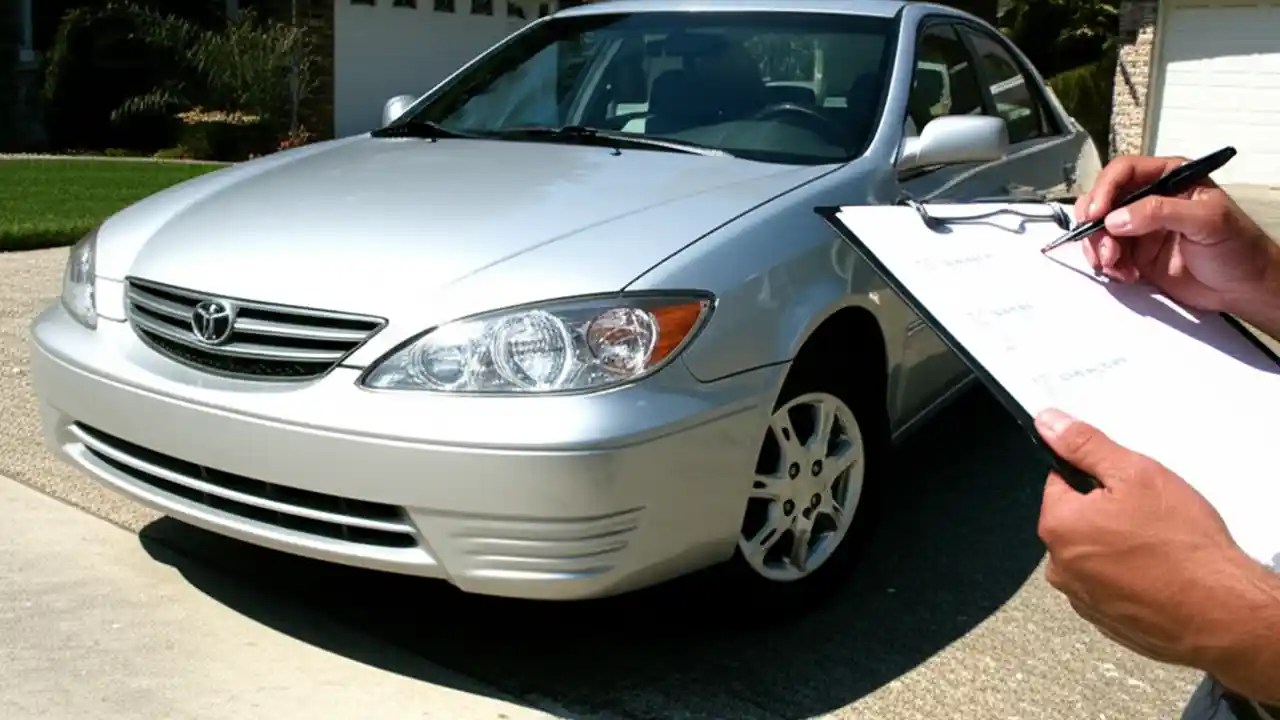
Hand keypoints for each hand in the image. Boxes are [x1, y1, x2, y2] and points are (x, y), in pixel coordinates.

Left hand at [1033, 408, 1261, 668]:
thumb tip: (1049, 423)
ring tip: (1158, 548)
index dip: (1094, 478)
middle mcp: (1061, 567)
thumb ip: (1085, 445)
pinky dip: (1130, 578)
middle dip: (1107, 513)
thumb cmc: (1183, 547)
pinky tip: (1159, 574)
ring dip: (1118, 547)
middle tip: (1149, 518)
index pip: (1059, 483)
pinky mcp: (1106, 620)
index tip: (1123, 486)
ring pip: (1094, 554)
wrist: (1221, 611)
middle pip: (1076, 521)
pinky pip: (1111, 586)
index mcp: (1058, 526)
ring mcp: (1083, 598)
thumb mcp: (1135, 474)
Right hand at [1074, 155, 1278, 317]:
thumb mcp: (1207, 221)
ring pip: (1099, 230)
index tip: (1096, 214)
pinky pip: (1107, 255)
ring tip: (1115, 266)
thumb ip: (1161, 212)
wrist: (1244, 288)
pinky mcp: (1136, 255)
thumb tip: (1115, 218)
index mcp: (1169, 178)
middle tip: (1102, 247)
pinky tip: (1127, 275)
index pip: (1124, 172)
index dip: (1104, 189)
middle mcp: (1150, 199)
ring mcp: (1140, 228)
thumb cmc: (1238, 247)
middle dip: (1095, 224)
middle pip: (1103, 200)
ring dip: (1099, 248)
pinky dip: (1109, 266)